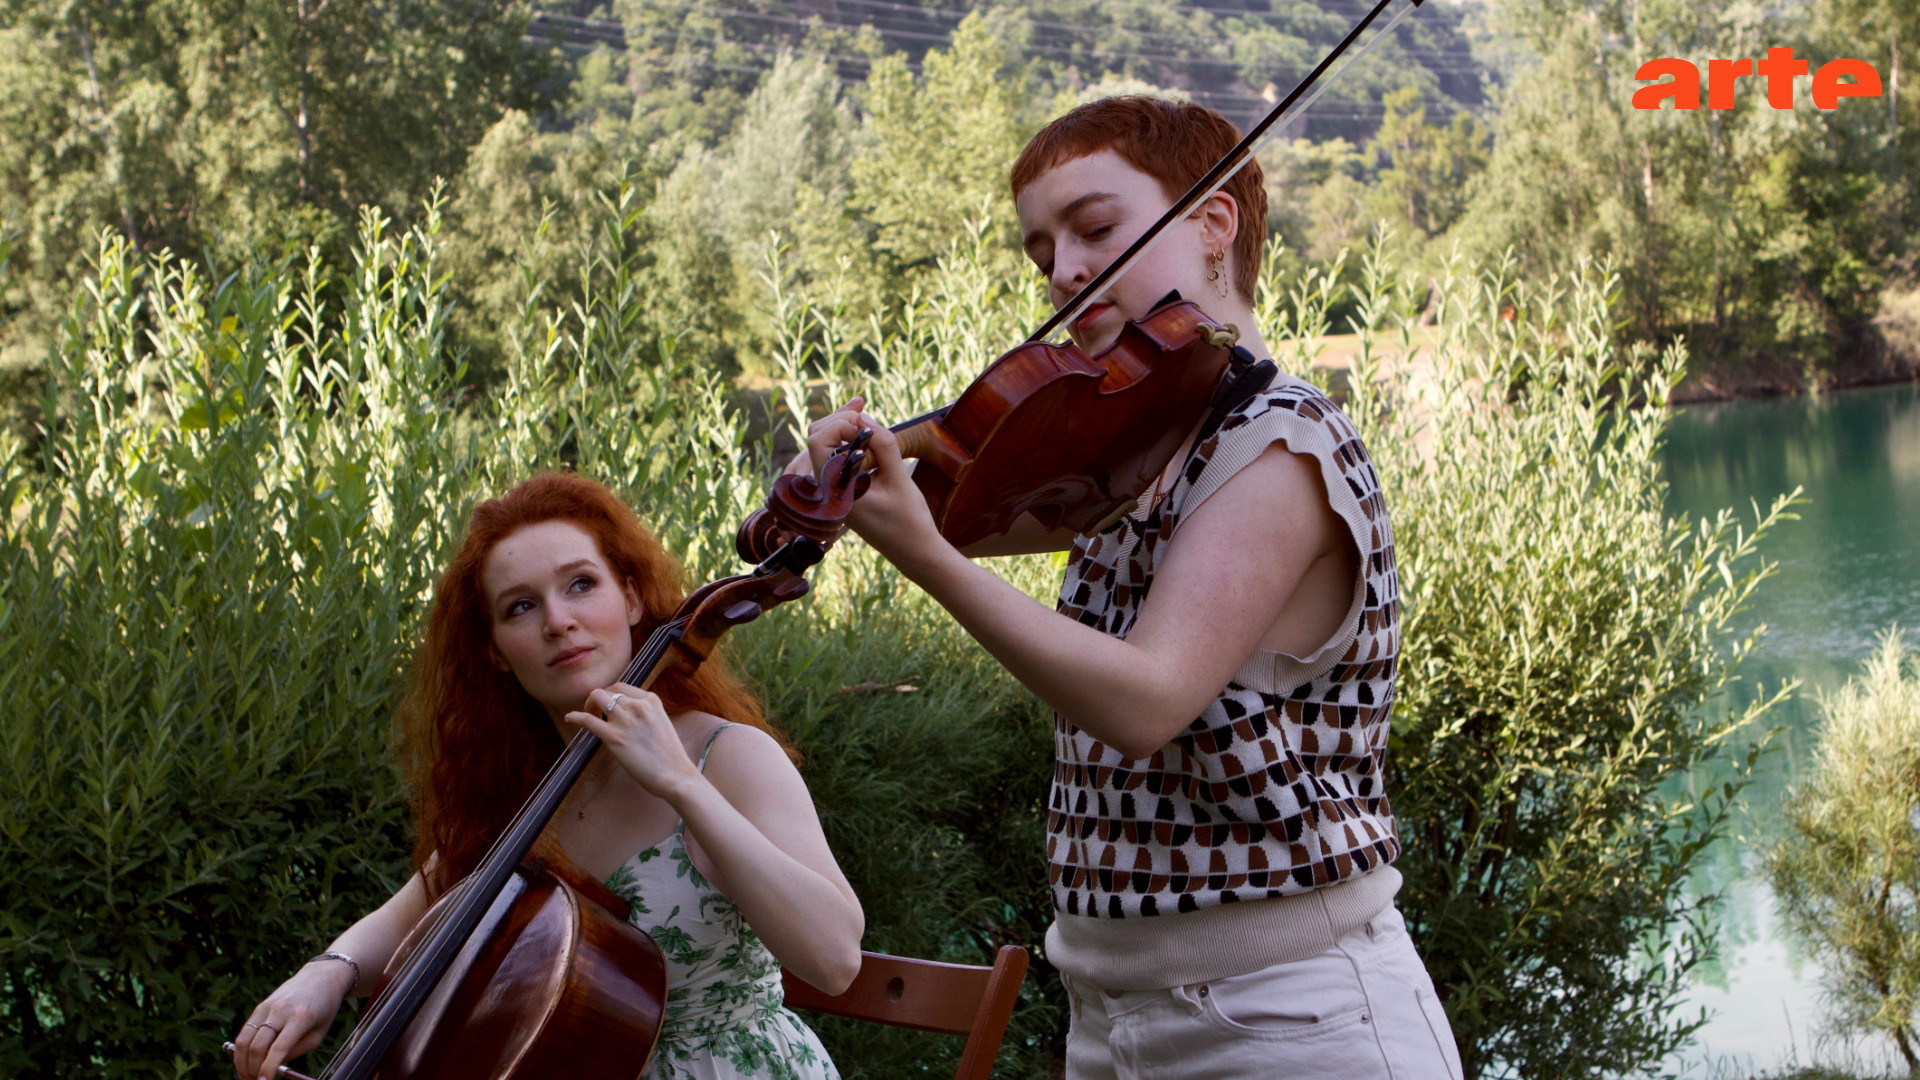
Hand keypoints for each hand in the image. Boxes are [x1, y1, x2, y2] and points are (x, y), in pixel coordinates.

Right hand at [231, 961, 351, 1079]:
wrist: (320, 978)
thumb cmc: (324, 1009)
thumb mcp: (319, 1034)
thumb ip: (296, 1051)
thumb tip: (272, 1066)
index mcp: (301, 1017)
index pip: (279, 1048)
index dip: (268, 1068)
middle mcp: (281, 1011)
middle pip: (257, 1046)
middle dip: (252, 1069)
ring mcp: (268, 1007)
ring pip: (244, 1040)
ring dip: (241, 1062)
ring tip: (247, 1075)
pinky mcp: (260, 1006)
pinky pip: (244, 1031)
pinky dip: (241, 1050)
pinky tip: (246, 1060)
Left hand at [568, 685, 701, 801]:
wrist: (676, 775)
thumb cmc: (669, 756)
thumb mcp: (661, 723)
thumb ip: (645, 714)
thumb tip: (626, 714)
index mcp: (651, 701)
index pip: (622, 687)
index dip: (610, 695)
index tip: (606, 706)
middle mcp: (638, 706)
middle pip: (608, 690)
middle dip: (598, 699)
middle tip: (595, 712)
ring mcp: (626, 721)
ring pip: (597, 698)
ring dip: (589, 706)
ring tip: (589, 717)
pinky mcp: (615, 738)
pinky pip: (587, 720)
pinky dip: (575, 717)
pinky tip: (570, 718)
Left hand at [804, 397, 941, 562]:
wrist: (915, 552)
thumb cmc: (909, 520)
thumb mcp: (899, 478)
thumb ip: (882, 444)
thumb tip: (862, 417)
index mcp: (836, 489)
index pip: (818, 441)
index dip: (840, 424)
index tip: (868, 428)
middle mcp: (829, 490)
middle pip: (817, 438)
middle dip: (840, 422)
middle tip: (868, 419)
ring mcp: (834, 490)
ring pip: (826, 446)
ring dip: (846, 431)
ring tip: (872, 429)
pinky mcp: (844, 490)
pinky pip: (838, 458)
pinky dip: (851, 444)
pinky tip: (871, 439)